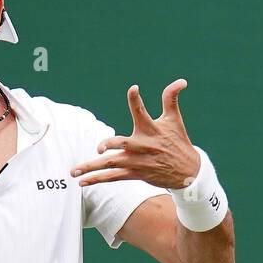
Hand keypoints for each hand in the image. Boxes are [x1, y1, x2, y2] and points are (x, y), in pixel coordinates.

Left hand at [70, 80, 200, 188]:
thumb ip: (171, 99)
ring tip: (74, 171)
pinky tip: (83, 182)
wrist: (188, 172)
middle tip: (99, 149)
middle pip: (123, 144)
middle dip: (110, 145)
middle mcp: (143, 146)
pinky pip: (113, 177)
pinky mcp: (135, 174)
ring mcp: (138, 162)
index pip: (143, 112)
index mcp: (152, 129)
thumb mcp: (175, 120)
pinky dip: (98, 179)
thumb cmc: (178, 141)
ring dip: (92, 168)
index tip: (133, 89)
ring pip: (112, 164)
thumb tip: (182, 80)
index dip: (137, 100)